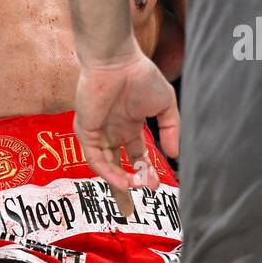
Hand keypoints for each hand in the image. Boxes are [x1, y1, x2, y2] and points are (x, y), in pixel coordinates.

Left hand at [74, 51, 179, 215]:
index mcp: (130, 123)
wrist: (117, 62)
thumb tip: (175, 155)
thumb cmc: (140, 76)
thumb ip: (171, 130)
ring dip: (120, 181)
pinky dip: (109, 172)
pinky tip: (124, 181)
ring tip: (136, 192)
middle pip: (119, 166)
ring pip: (107, 166)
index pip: (136, 156)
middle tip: (140, 200)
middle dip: (129, 185)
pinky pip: (96, 158)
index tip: (156, 185)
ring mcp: (99, 131)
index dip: (146, 172)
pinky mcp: (86, 130)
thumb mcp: (165, 105)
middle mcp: (113, 130)